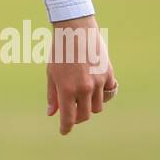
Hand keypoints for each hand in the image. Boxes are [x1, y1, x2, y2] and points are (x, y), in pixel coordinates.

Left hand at [45, 14, 116, 135]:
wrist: (75, 29)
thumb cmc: (59, 51)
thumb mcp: (51, 73)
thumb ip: (52, 95)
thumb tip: (52, 113)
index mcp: (67, 89)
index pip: (69, 118)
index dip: (66, 127)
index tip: (64, 131)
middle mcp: (84, 88)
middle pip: (85, 115)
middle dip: (78, 117)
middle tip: (72, 112)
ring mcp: (98, 82)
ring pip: (98, 106)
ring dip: (89, 105)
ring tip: (82, 96)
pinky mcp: (109, 74)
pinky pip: (108, 93)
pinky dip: (102, 94)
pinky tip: (95, 88)